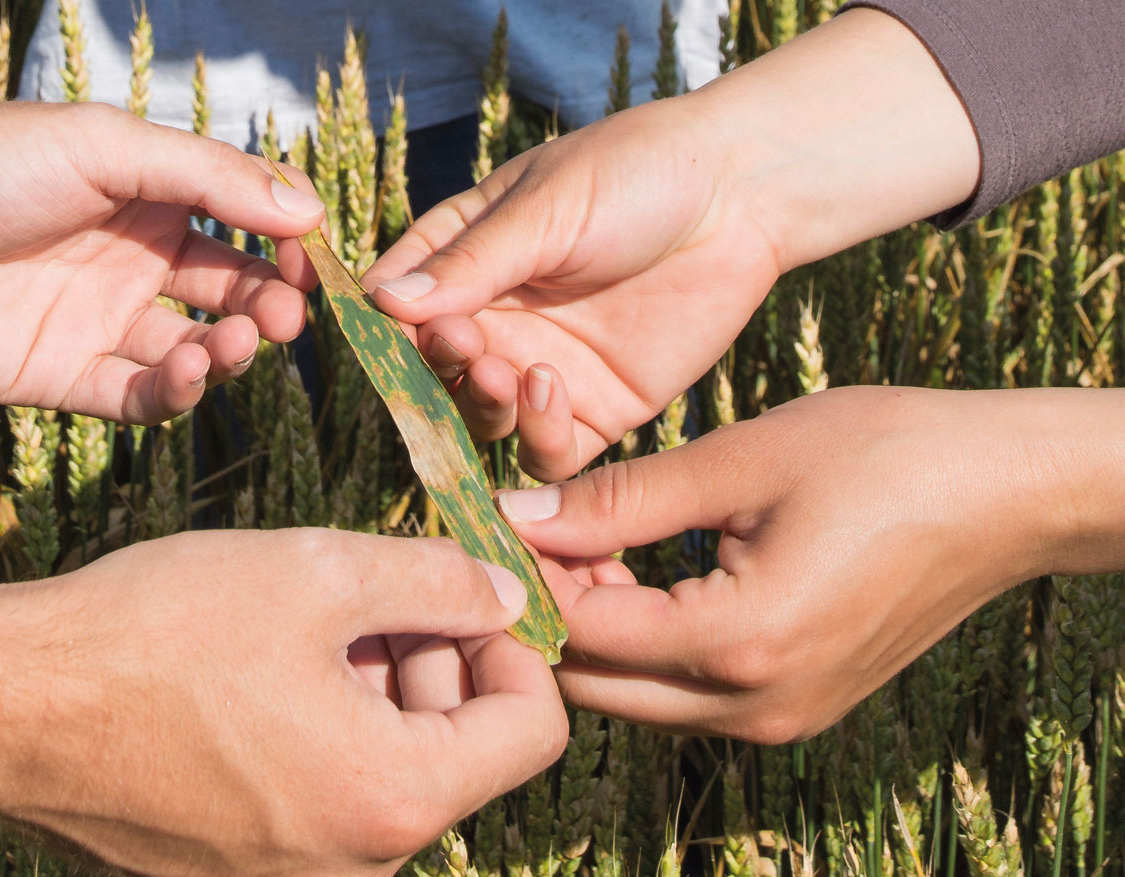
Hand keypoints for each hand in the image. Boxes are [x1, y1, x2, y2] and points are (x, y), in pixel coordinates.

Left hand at [0, 102, 324, 421]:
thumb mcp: (104, 147)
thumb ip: (207, 177)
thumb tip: (307, 209)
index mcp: (144, 193)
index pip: (242, 221)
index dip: (285, 242)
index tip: (311, 259)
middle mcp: (130, 259)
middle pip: (229, 291)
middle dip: (269, 306)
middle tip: (289, 318)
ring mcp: (99, 322)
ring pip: (194, 351)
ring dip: (229, 352)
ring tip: (237, 343)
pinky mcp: (66, 378)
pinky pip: (141, 397)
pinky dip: (177, 392)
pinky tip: (187, 370)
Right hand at [0, 529, 567, 876]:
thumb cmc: (153, 634)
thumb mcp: (318, 573)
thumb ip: (440, 582)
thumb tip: (508, 596)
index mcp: (392, 802)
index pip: (531, 731)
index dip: (515, 650)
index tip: (464, 598)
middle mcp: (351, 875)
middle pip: (454, 760)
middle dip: (433, 668)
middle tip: (367, 598)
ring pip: (380, 785)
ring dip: (371, 704)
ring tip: (300, 632)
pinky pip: (313, 817)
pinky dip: (312, 752)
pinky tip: (250, 689)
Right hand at [361, 9, 977, 479]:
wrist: (741, 197)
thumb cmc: (637, 174)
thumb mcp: (546, 208)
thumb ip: (472, 262)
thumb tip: (382, 303)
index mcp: (465, 261)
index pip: (400, 305)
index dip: (388, 325)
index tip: (398, 324)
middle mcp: (495, 323)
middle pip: (433, 373)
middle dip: (437, 368)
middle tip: (463, 347)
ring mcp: (542, 371)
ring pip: (481, 420)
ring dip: (478, 405)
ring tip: (501, 371)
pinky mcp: (595, 412)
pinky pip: (546, 453)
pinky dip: (535, 437)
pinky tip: (548, 391)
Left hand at [496, 382, 1124, 741]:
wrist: (1013, 494)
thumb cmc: (889, 454)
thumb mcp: (742, 460)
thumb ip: (622, 499)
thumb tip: (520, 516)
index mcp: (739, 644)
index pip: (582, 633)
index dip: (526, 577)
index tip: (492, 517)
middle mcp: (756, 709)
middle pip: (598, 685)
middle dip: (549, 615)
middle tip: (524, 535)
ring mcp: (782, 721)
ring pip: (638, 697)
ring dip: (595, 633)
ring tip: (574, 545)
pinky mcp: (798, 710)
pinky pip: (687, 695)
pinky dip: (646, 646)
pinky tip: (633, 575)